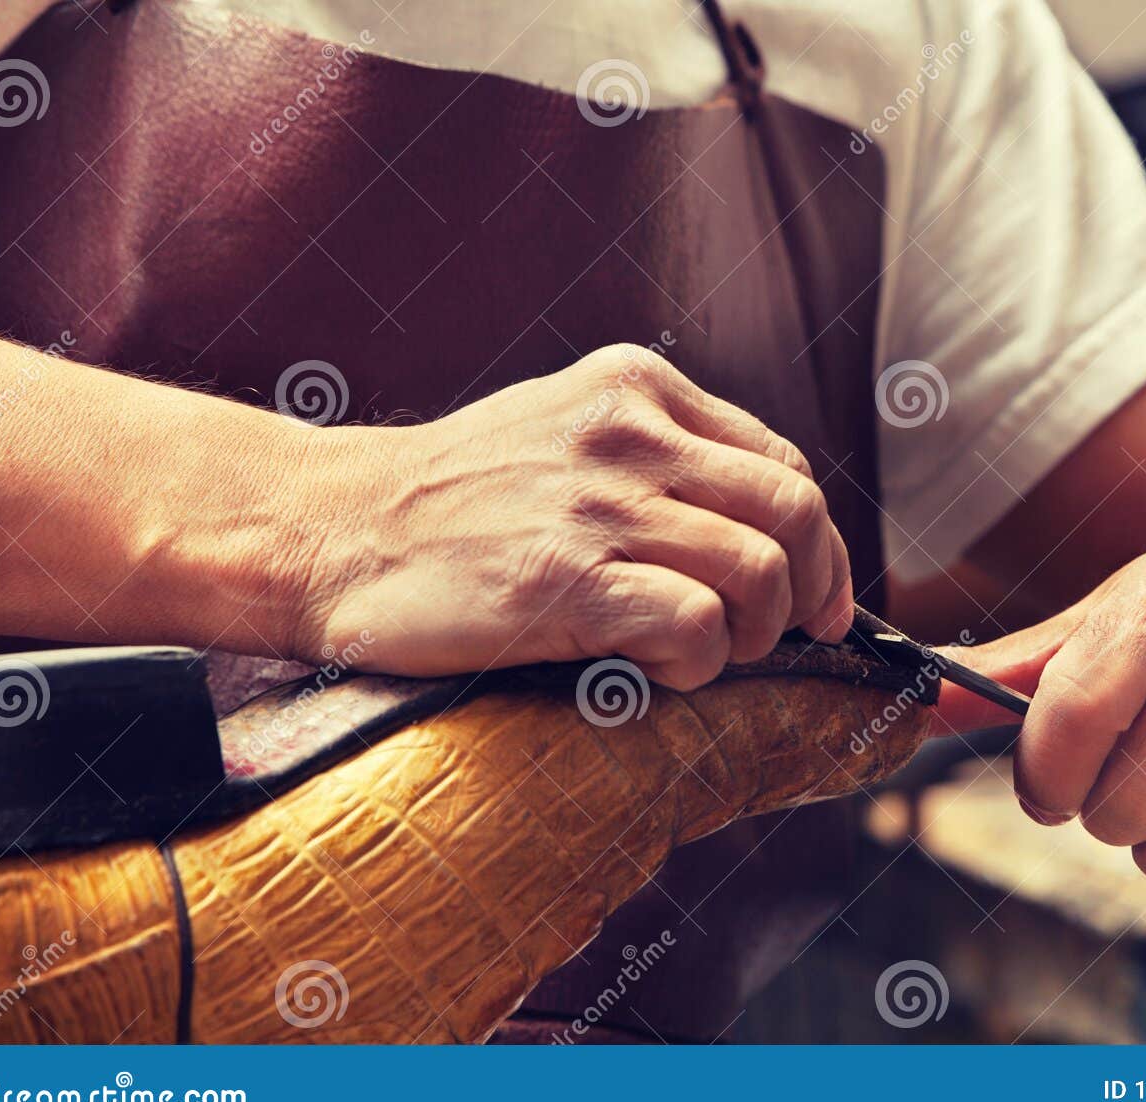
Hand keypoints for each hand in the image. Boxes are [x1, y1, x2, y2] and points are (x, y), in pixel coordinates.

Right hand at [293, 344, 851, 686]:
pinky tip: (655, 667)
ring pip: (761, 572)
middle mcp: (628, 434)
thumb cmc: (452, 500)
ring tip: (709, 652)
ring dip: (758, 633)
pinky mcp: (566, 581)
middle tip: (792, 636)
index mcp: (635, 389)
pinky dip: (700, 663)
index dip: (817, 540)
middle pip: (794, 512)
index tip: (815, 593)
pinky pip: (697, 626)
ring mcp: (598, 505)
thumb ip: (659, 458)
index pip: (781, 463)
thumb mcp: (563, 433)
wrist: (327, 529)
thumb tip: (764, 531)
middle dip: (813, 587)